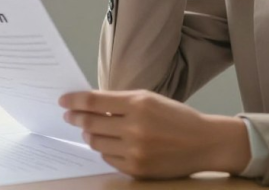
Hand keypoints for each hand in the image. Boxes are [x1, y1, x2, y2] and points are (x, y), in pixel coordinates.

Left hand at [59, 90, 250, 178]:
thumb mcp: (151, 99)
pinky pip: (108, 158)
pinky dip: (105, 149)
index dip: (75, 101)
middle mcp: (135, 127)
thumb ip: (122, 102)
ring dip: (89, 135)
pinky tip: (109, 143)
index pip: (95, 101)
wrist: (204, 143)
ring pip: (96, 143)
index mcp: (139, 104)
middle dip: (76, 118)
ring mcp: (135, 151)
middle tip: (69, 115)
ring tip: (90, 130)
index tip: (64, 100)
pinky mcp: (136, 169)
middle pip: (91, 123)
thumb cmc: (177, 118)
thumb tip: (90, 105)